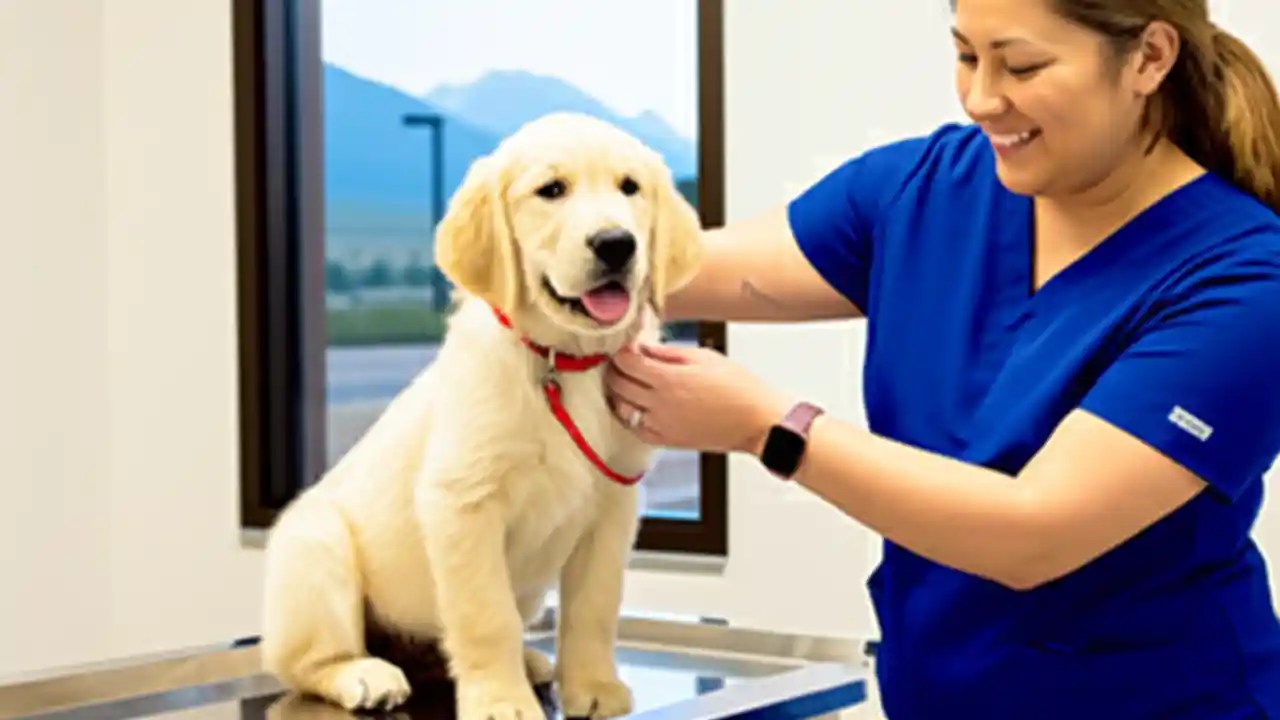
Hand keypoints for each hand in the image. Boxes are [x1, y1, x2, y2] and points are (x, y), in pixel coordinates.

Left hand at [605, 342, 789, 453]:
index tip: (624, 348)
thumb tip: (644, 347)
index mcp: (669, 379)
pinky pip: (637, 429)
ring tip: (625, 384)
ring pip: (622, 408)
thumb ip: (669, 353)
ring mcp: (662, 425)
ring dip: (618, 394)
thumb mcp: (704, 357)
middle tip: (620, 363)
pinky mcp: (668, 440)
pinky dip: (631, 417)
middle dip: (614, 370)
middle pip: (618, 385)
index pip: (627, 362)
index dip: (621, 352)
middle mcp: (660, 403)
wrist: (757, 421)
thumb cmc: (738, 386)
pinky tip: (638, 407)